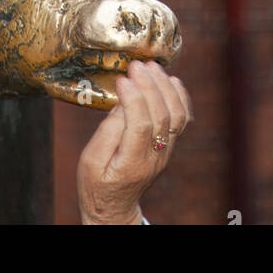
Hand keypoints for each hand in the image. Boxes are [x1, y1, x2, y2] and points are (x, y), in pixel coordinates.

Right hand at [77, 60, 191, 224]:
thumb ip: (107, 132)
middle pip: (161, 116)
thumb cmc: (97, 183)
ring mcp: (165, 150)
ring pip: (177, 115)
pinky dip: (179, 96)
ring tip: (151, 67)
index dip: (134, 99)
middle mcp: (155, 156)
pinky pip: (182, 118)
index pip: (141, 126)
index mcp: (131, 163)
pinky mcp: (169, 144)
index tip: (122, 79)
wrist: (114, 206)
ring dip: (166, 87)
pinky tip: (170, 80)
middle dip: (150, 85)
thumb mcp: (89, 161)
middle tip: (136, 65)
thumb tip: (121, 102)